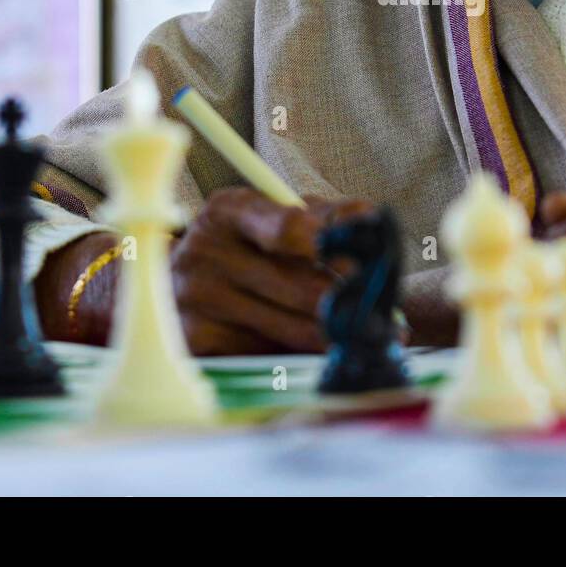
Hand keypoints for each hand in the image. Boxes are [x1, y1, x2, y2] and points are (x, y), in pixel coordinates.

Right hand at [171, 188, 373, 355]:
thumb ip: (326, 216)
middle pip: (299, 288)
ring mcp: (196, 299)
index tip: (370, 267)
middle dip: (350, 305)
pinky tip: (317, 353)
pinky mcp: (195, 340)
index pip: (289, 227)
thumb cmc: (243, 244)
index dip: (336, 249)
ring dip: (335, 336)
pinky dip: (299, 356)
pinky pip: (267, 355)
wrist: (175, 282)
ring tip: (367, 338)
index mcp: (228, 210)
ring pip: (290, 328)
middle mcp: (205, 251)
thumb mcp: (273, 216)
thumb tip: (371, 219)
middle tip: (390, 321)